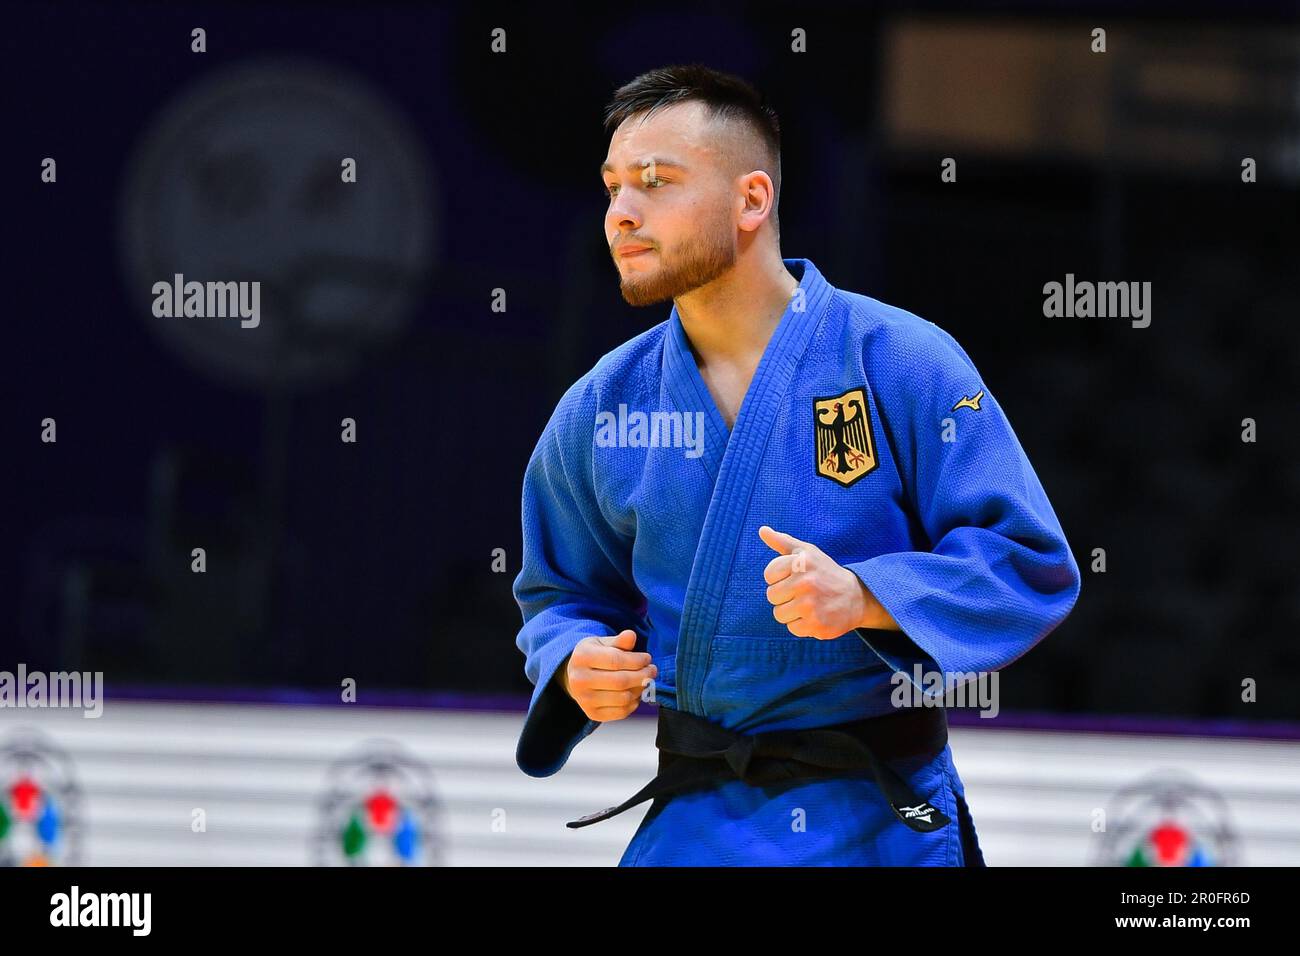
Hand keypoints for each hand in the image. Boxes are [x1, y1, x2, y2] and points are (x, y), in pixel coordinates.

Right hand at [561, 630, 657, 721]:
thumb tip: (631, 636)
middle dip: (643, 676)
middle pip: (620, 681)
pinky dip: (634, 703)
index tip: (647, 658)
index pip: (616, 660)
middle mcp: (579, 680)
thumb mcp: (603, 643)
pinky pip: (621, 712)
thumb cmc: (594, 656)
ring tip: (644, 681)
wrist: (576, 676)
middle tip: (652, 671)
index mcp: (582, 657)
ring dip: (640, 690)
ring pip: (623, 698)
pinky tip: (635, 693)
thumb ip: (619, 641)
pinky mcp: (592, 714)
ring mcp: (584, 700)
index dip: (637, 660)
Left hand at [759, 525, 895, 638]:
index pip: (769, 574)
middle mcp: (806, 582)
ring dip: (791, 612)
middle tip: (803, 593)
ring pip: (779, 614)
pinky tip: (815, 616)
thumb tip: (762, 530)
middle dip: (784, 596)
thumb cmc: (826, 572)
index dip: (779, 578)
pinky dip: (802, 625)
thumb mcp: (807, 552)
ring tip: (808, 605)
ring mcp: (811, 605)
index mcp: (801, 562)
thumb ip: (783, 542)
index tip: (795, 577)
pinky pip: (792, 629)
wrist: (857, 597)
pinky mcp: (817, 625)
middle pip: (772, 596)